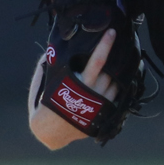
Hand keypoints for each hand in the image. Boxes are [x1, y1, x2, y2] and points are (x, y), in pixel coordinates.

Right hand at [29, 28, 118, 150]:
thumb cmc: (46, 103)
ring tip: (119, 61)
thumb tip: (54, 46)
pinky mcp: (106, 113)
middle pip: (111, 70)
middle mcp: (94, 92)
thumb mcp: (44, 81)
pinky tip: (117, 79)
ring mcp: (102, 103)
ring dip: (118, 72)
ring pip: (117, 82)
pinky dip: (118, 86)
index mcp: (79, 82)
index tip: (112, 32)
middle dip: (115, 58)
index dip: (105, 45)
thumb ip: (49, 62)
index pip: (97, 60)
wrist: (52, 131)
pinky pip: (118, 96)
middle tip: (119, 45)